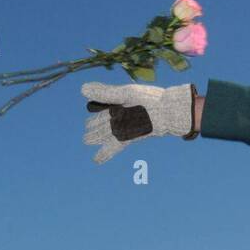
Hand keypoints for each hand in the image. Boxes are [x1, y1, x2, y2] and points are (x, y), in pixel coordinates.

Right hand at [81, 81, 195, 163]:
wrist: (168, 113)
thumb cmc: (149, 100)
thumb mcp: (126, 94)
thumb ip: (105, 93)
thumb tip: (82, 89)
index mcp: (121, 101)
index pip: (104, 105)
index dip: (95, 108)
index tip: (89, 108)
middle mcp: (122, 114)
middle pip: (104, 121)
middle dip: (95, 126)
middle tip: (85, 133)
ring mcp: (126, 126)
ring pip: (107, 133)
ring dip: (97, 137)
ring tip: (87, 140)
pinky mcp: (130, 138)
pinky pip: (114, 147)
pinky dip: (105, 153)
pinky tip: (97, 160)